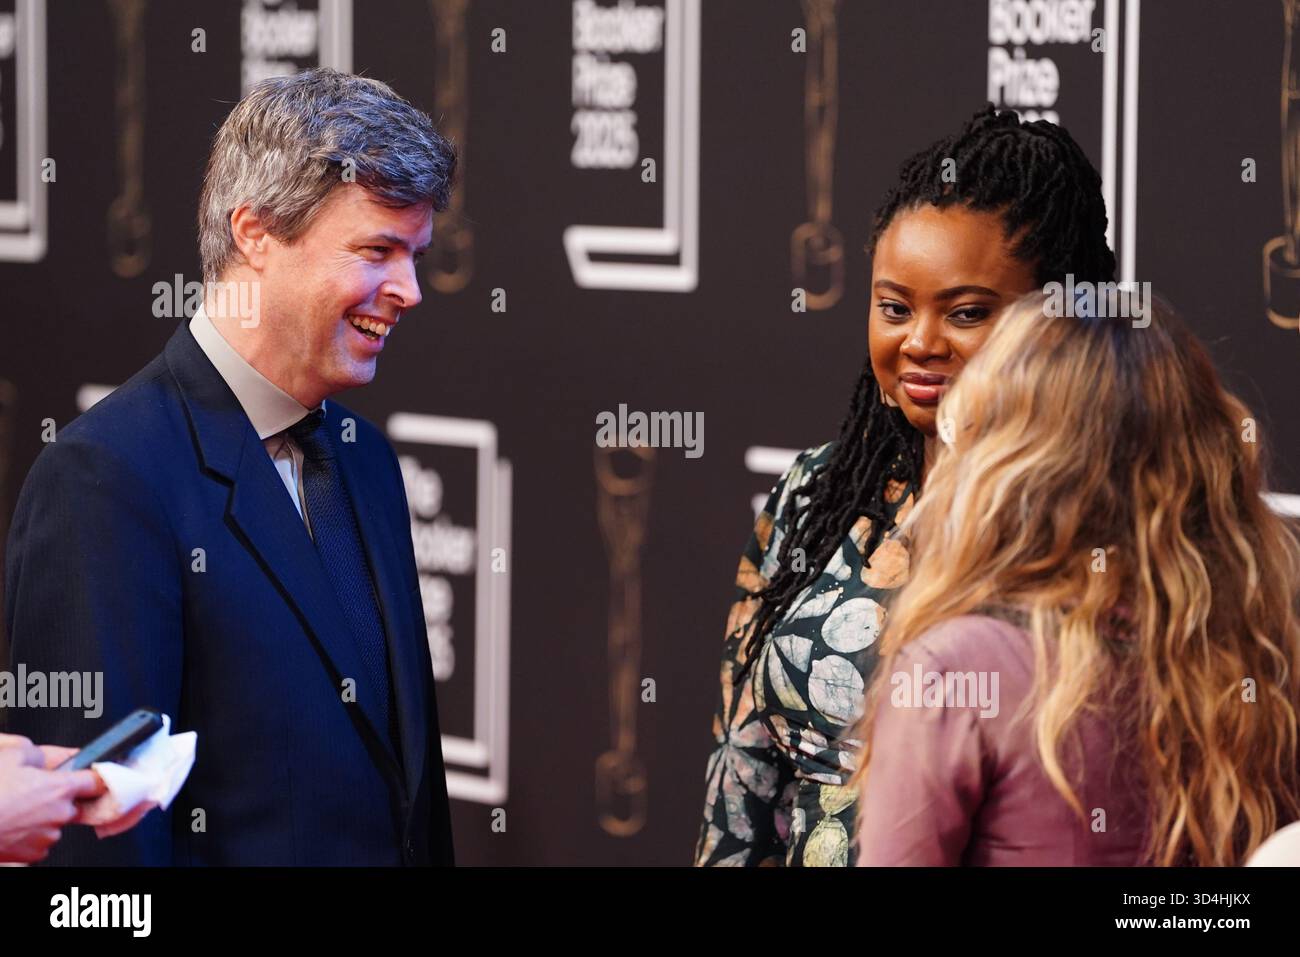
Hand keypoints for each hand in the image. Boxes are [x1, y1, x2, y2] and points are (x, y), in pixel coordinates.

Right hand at [0, 737, 103, 862]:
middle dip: (58, 798)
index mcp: (61, 788)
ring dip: (41, 816)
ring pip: (54, 823)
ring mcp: (48, 836)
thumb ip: (37, 752)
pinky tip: (11, 824)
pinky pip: (39, 840)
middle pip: (73, 804)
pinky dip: (29, 834)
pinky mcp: (33, 854)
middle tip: (32, 793)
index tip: (96, 775)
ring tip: (14, 809)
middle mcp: (60, 814)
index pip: (98, 781)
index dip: (96, 776)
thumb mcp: (12, 753)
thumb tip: (43, 757)